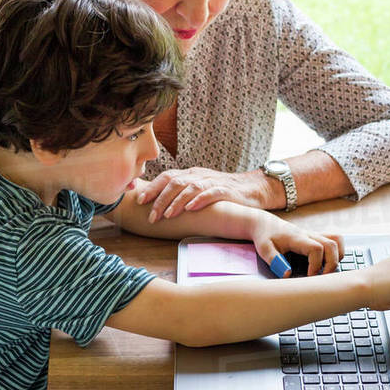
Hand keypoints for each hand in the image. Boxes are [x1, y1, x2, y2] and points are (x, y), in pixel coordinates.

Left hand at [138, 167, 274, 221]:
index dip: (152, 188)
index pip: (166, 177)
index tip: (139, 200)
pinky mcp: (225, 190)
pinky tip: (190, 208)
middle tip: (151, 215)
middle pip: (174, 183)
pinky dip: (199, 200)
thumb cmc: (221, 192)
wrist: (251, 188)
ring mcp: (212, 182)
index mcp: (190, 174)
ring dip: (176, 202)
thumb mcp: (198, 189)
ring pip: (190, 188)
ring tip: (167, 215)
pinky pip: (210, 193)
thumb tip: (156, 205)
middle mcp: (198, 175)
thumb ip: (181, 193)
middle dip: (160, 199)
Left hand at [248, 211, 343, 275]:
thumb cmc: (265, 236)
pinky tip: (327, 263)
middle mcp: (309, 234)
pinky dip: (336, 252)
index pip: (316, 248)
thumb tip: (287, 274)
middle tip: (322, 278)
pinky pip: (334, 240)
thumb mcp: (264, 249)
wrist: (265, 223)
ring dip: (337, 256)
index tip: (309, 276)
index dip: (316, 264)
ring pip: (337, 240)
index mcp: (297, 238)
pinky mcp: (316, 237)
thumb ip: (275, 260)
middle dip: (332, 263)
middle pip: (332, 244)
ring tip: (327, 270)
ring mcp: (314, 235)